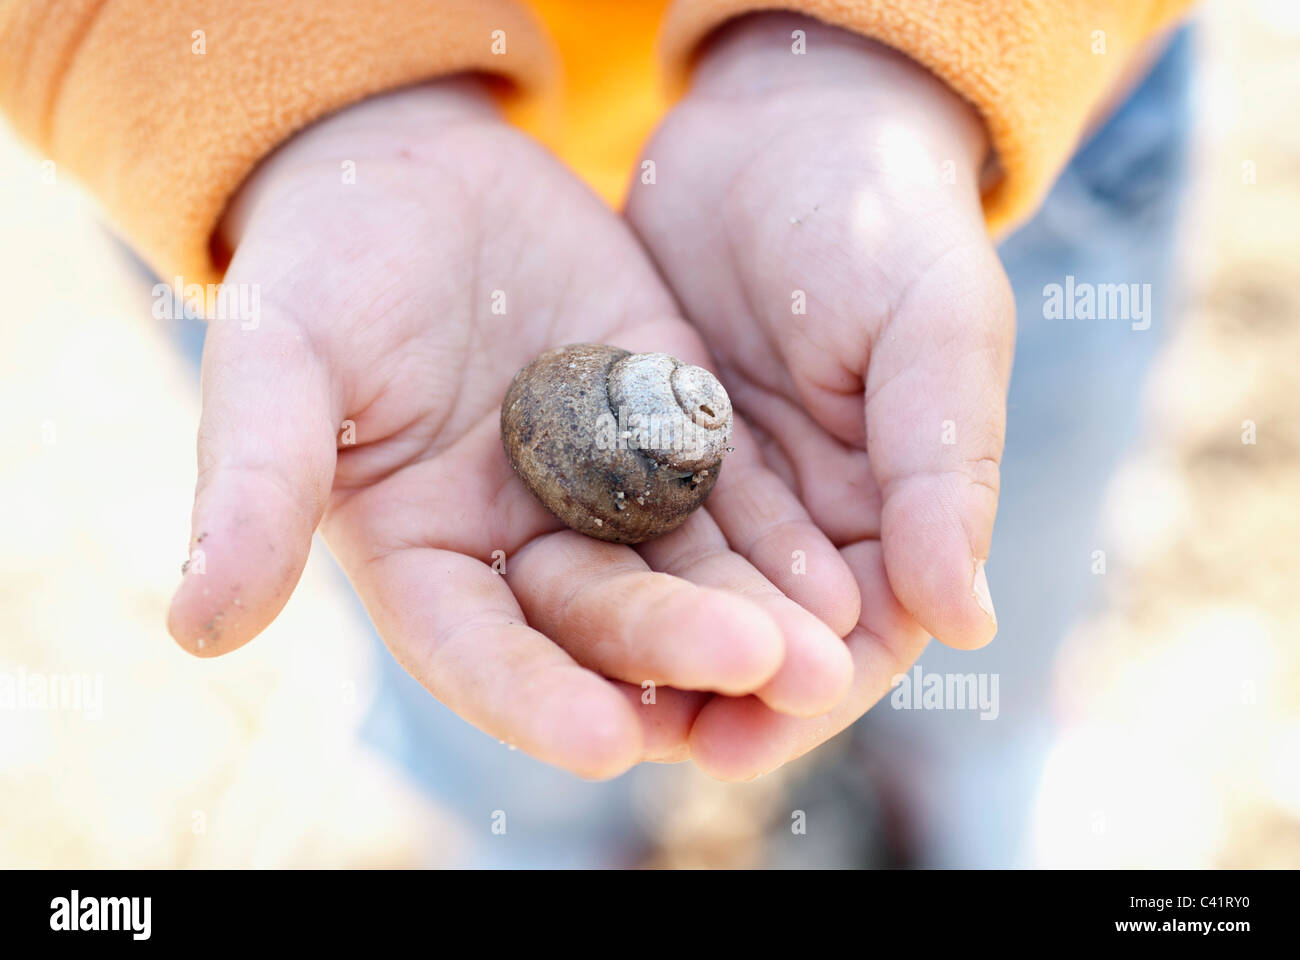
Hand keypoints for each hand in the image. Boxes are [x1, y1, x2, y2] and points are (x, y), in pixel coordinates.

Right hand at [166, 79, 861, 778]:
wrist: (414, 179)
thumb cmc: (322, 270)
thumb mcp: (279, 366)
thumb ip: (252, 491)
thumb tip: (197, 629)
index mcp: (423, 560)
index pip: (476, 651)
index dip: (533, 698)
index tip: (604, 741)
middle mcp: (519, 547)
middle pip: (601, 618)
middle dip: (678, 648)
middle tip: (767, 672)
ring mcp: (600, 493)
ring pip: (680, 572)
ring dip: (752, 614)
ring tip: (826, 651)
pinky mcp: (663, 429)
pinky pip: (725, 494)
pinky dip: (775, 535)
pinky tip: (835, 570)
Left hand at [625, 14, 1015, 777]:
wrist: (783, 123)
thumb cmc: (884, 221)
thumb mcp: (934, 331)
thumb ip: (946, 472)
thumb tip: (967, 624)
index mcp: (896, 506)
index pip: (864, 636)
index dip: (808, 694)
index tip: (742, 739)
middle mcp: (807, 515)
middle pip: (762, 634)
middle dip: (710, 692)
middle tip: (642, 744)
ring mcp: (722, 483)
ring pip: (683, 593)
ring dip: (641, 649)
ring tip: (582, 702)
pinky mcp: (646, 441)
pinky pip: (617, 522)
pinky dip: (590, 566)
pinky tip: (538, 606)